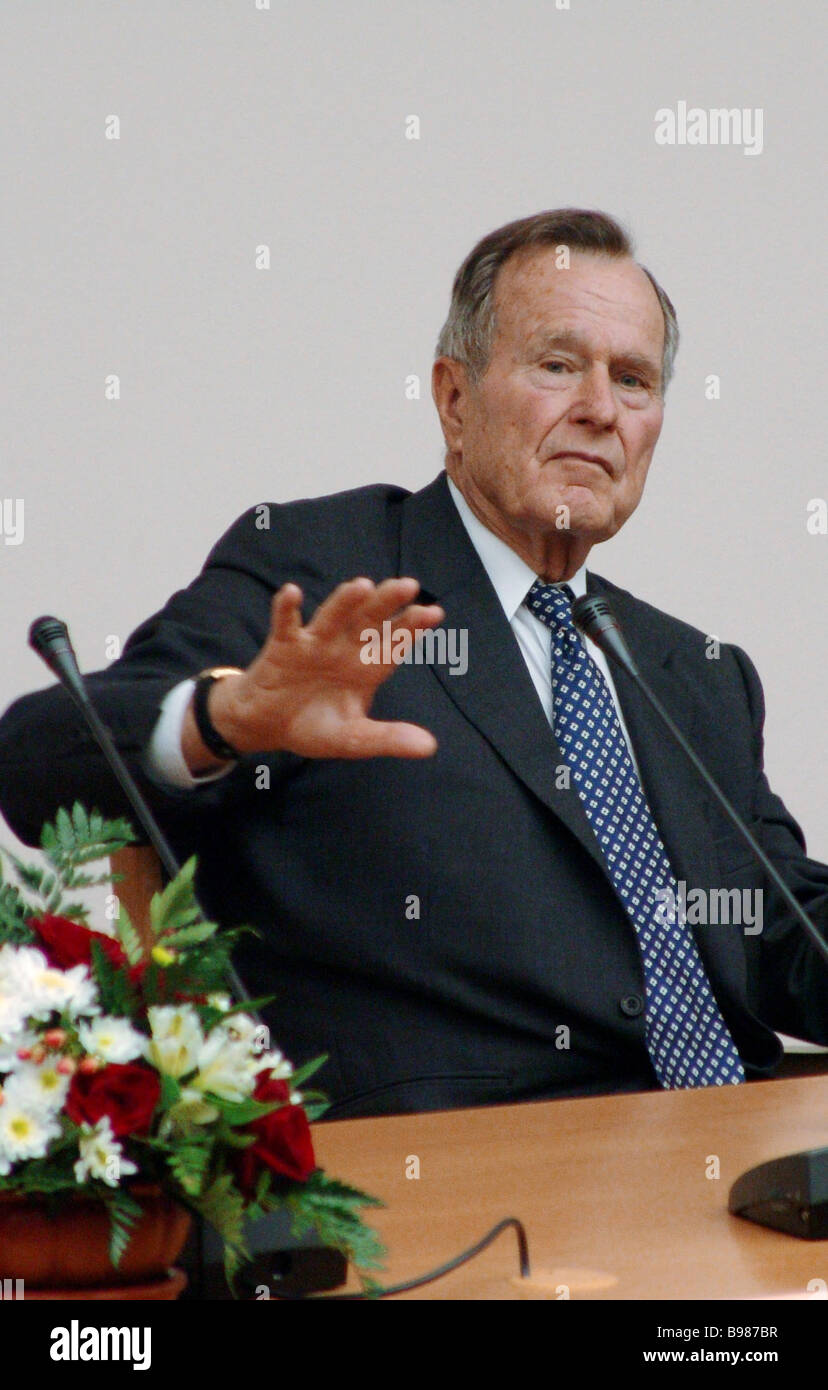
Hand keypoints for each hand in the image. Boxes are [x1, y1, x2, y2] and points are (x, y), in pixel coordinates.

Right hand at [182, 577, 444, 770]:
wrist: (267, 727)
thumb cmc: (314, 726)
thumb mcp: (353, 739)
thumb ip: (388, 739)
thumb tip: (430, 747)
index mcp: (366, 668)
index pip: (393, 644)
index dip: (413, 628)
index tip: (434, 613)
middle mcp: (344, 648)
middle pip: (369, 621)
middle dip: (387, 603)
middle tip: (408, 585)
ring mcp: (314, 644)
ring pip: (332, 616)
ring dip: (345, 601)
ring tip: (362, 586)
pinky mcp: (283, 646)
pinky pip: (285, 623)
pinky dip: (287, 608)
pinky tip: (293, 592)